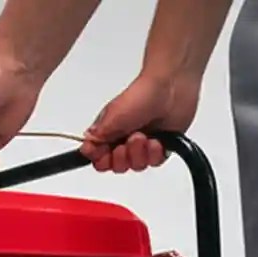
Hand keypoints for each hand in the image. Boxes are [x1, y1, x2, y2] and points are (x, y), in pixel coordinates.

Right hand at [80, 72, 200, 172]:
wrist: (171, 89)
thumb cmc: (142, 96)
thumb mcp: (112, 117)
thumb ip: (96, 137)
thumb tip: (86, 147)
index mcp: (108, 132)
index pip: (97, 158)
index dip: (100, 160)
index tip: (105, 153)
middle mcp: (123, 140)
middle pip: (116, 166)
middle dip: (122, 158)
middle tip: (126, 143)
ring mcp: (142, 144)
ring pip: (136, 166)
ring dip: (139, 153)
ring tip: (143, 137)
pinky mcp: (160, 147)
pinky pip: (154, 162)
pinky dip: (155, 154)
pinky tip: (156, 140)